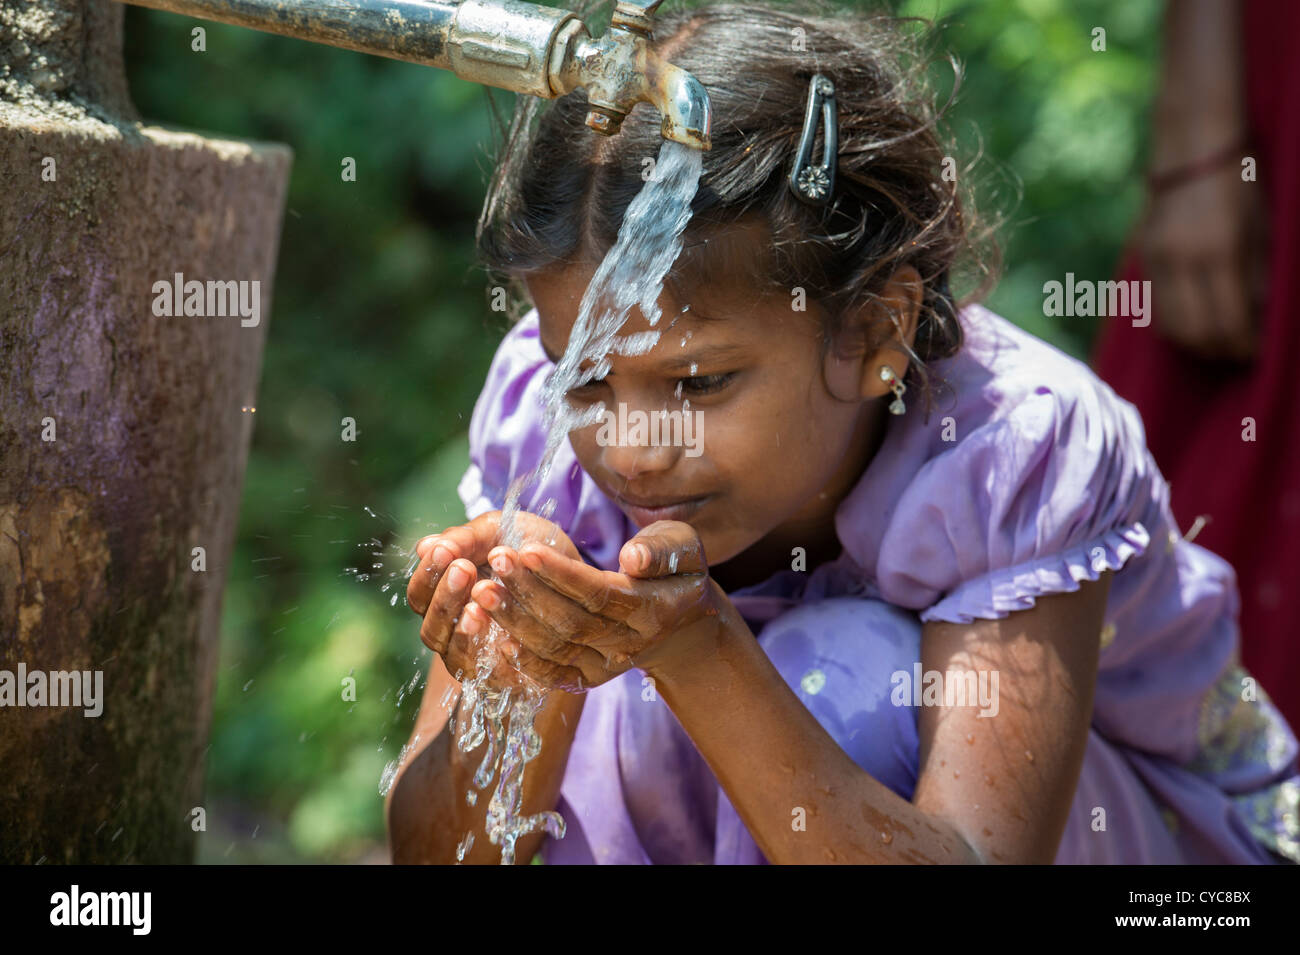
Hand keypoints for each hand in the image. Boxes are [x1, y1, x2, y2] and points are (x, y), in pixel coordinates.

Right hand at [406, 510, 581, 690]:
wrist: (576, 573)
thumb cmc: (529, 547)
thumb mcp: (500, 533)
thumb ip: (466, 540)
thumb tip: (426, 547)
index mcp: (446, 596)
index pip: (420, 595)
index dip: (428, 576)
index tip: (446, 552)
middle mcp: (455, 632)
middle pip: (432, 629)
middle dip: (445, 599)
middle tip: (464, 569)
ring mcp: (478, 657)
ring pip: (456, 657)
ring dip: (464, 631)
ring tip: (478, 605)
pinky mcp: (507, 678)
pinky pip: (492, 681)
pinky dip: (495, 664)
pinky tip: (505, 641)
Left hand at [466, 520, 731, 692]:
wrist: (680, 623)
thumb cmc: (674, 572)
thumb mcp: (682, 549)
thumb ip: (661, 550)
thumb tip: (632, 558)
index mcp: (652, 609)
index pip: (598, 593)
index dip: (559, 573)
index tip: (523, 549)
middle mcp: (630, 643)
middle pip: (570, 621)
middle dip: (528, 591)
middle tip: (495, 560)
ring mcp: (609, 665)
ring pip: (555, 647)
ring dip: (515, 621)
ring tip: (482, 590)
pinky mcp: (591, 679)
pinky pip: (554, 674)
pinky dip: (524, 661)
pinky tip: (494, 636)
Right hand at [1140, 161, 1268, 361]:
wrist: (1192, 150)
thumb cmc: (1241, 183)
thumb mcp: (1262, 229)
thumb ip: (1258, 278)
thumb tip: (1259, 322)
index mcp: (1217, 251)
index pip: (1228, 320)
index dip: (1244, 344)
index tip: (1257, 352)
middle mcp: (1180, 261)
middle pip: (1195, 331)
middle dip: (1219, 349)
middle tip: (1238, 353)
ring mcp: (1156, 261)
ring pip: (1169, 326)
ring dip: (1194, 343)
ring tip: (1216, 343)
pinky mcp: (1143, 260)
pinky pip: (1155, 309)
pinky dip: (1175, 326)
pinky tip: (1193, 323)